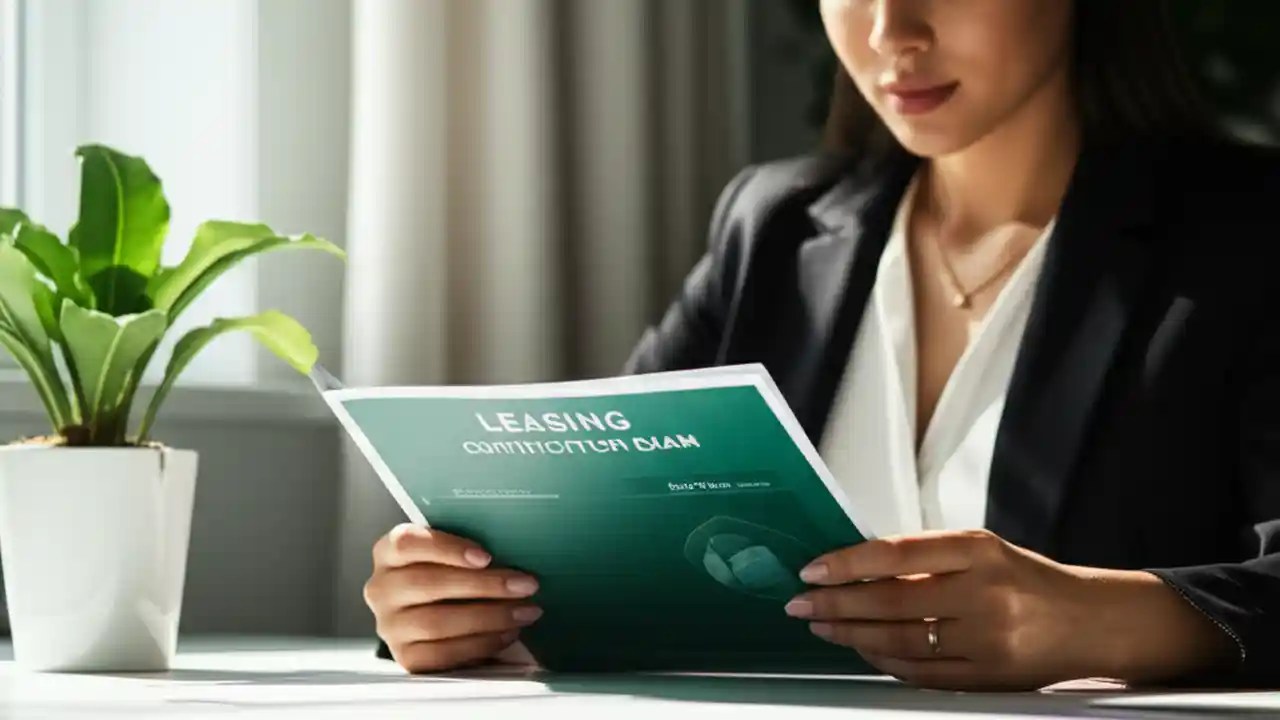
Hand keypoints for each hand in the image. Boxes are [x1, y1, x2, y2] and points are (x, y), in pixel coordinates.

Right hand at [365, 523, 542, 672]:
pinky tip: (507, 633)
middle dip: (485, 585)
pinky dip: (480, 644)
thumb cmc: (449, 574)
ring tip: (525, 611)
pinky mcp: (405, 657)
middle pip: (429, 584)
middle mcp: (381, 589)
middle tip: (525, 585)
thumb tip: (515, 549)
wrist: (435, 614)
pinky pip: (442, 654)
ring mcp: (389, 626)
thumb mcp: (452, 553)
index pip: (407, 543)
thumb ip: (468, 549)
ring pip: (436, 622)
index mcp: (388, 553)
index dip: (446, 548)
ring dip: (489, 616)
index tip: (486, 556)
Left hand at [784, 529, 1233, 689]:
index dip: (847, 563)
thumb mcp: (984, 552)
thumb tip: (857, 565)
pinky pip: (921, 673)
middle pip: (891, 600)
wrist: (1094, 623)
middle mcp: (983, 592)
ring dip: (852, 634)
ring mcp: (987, 639)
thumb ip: (927, 558)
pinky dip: (885, 661)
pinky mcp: (989, 676)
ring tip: (823, 626)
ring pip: (900, 641)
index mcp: (979, 550)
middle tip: (801, 603)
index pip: (896, 553)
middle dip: (836, 604)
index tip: (812, 569)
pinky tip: (863, 649)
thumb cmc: (1029, 580)